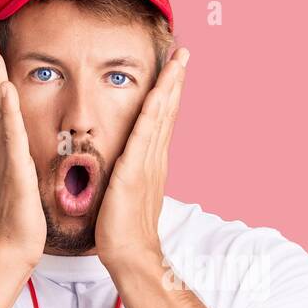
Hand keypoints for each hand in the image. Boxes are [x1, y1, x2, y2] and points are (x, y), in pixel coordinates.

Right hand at [0, 33, 44, 266]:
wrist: (11, 250)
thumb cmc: (22, 224)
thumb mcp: (24, 186)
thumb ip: (24, 166)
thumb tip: (29, 156)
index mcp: (2, 152)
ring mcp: (3, 157)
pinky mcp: (13, 169)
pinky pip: (9, 133)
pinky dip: (6, 109)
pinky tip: (4, 87)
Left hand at [96, 46, 189, 270]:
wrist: (130, 255)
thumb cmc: (123, 230)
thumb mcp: (128, 193)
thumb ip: (130, 174)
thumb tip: (126, 164)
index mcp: (151, 161)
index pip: (162, 120)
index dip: (169, 93)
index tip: (174, 69)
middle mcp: (154, 158)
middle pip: (168, 111)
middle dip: (176, 80)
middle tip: (184, 52)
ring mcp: (148, 163)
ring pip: (161, 116)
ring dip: (170, 86)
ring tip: (178, 61)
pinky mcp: (135, 171)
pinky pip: (145, 134)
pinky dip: (154, 111)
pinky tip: (159, 92)